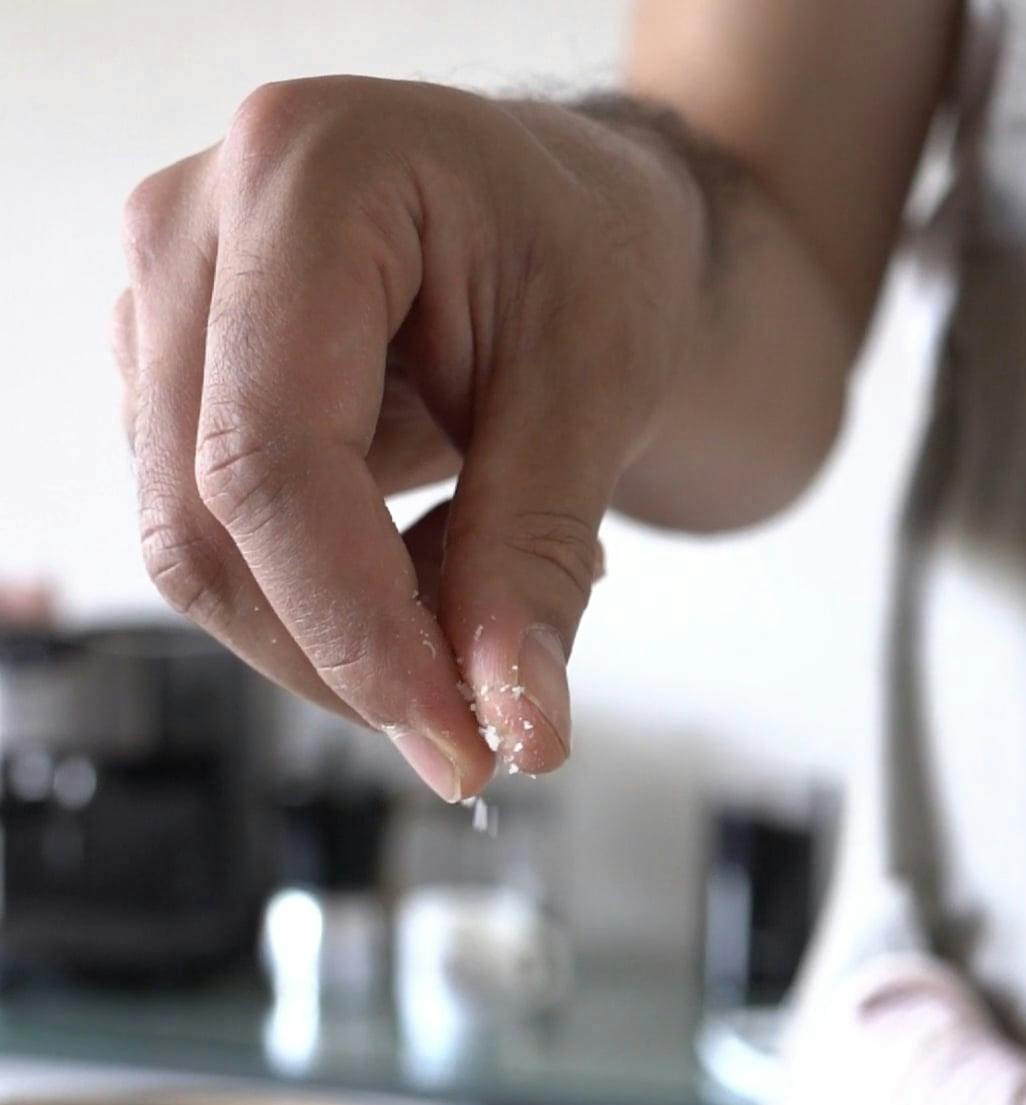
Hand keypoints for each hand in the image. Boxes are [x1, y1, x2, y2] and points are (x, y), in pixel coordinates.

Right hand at [114, 79, 704, 796]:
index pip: (270, 456)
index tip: (457, 738)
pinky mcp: (163, 389)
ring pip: (199, 558)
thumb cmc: (587, 251)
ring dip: (346, 632)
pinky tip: (435, 556)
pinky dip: (332, 602)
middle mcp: (192, 228)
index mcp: (307, 176)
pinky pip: (218, 551)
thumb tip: (513, 725)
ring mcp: (158, 311)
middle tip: (480, 724)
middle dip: (344, 659)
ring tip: (488, 584)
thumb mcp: (599, 391)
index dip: (354, 628)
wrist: (563, 219)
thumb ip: (536, 561)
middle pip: (204, 525)